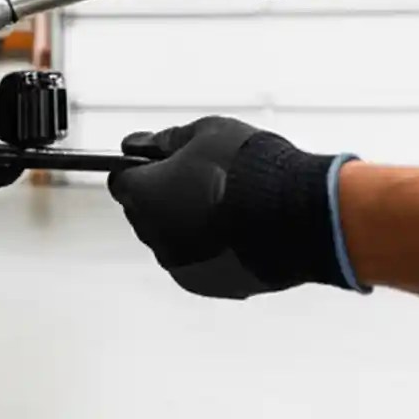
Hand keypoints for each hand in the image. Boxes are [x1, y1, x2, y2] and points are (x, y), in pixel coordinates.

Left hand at [107, 117, 357, 298]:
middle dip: (162, 197)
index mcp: (143, 195)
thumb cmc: (249, 168)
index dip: (141, 170)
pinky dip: (208, 249)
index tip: (161, 162)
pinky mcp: (207, 285)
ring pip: (171, 240)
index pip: (122, 182)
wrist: (297, 216)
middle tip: (200, 181)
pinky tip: (237, 232)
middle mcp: (152, 234)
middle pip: (145, 213)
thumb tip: (136, 145)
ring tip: (225, 207)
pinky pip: (197, 262)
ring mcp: (178, 264)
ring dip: (186, 225)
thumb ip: (164, 141)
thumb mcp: (205, 134)